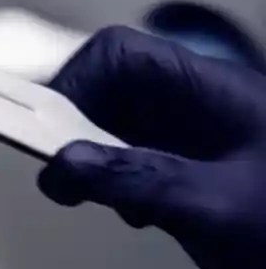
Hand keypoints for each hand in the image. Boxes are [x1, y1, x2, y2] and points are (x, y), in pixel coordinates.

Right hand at [39, 26, 265, 268]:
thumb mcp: (219, 208)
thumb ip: (141, 181)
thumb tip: (68, 163)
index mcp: (218, 94)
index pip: (124, 55)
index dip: (78, 82)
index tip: (50, 130)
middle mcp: (208, 112)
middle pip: (118, 89)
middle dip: (80, 124)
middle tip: (61, 168)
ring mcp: (207, 147)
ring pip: (126, 127)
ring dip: (97, 156)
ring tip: (90, 193)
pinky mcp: (205, 182)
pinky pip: (143, 163)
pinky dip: (119, 183)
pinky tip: (132, 213)